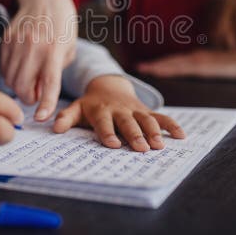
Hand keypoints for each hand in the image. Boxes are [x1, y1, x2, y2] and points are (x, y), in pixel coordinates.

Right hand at [0, 0, 77, 120]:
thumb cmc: (62, 27)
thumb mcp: (68, 49)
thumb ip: (55, 72)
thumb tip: (38, 94)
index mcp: (54, 49)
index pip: (49, 83)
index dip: (46, 104)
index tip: (41, 118)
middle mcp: (33, 46)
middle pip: (23, 87)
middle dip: (29, 98)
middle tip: (37, 94)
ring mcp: (16, 42)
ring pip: (10, 80)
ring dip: (20, 87)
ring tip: (30, 78)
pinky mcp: (5, 39)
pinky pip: (3, 69)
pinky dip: (11, 75)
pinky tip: (21, 67)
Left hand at [53, 75, 185, 151]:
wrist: (108, 86)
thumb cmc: (90, 104)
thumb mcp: (76, 108)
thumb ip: (66, 118)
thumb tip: (54, 128)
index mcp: (101, 111)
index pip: (104, 123)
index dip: (108, 133)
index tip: (112, 144)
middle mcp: (119, 110)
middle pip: (128, 123)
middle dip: (135, 135)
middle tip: (142, 148)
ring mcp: (134, 110)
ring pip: (146, 120)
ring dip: (154, 132)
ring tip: (160, 145)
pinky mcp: (146, 111)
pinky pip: (161, 117)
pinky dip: (171, 125)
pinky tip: (181, 136)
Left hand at [136, 50, 235, 78]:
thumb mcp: (217, 66)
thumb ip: (204, 68)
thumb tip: (194, 72)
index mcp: (197, 58)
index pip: (174, 62)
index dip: (160, 64)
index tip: (146, 66)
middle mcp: (195, 57)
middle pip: (171, 62)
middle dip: (155, 65)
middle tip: (139, 68)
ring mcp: (200, 60)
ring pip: (174, 64)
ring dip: (159, 66)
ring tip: (146, 69)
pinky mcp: (206, 66)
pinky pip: (184, 68)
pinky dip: (171, 69)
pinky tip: (163, 70)